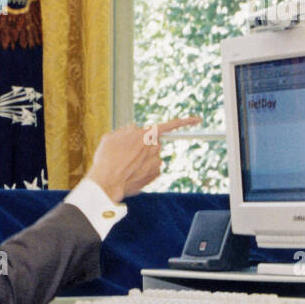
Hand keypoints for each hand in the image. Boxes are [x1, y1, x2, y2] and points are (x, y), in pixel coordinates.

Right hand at [84, 115, 200, 202]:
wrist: (106, 183)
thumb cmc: (106, 159)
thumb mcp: (111, 137)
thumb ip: (126, 130)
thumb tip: (135, 129)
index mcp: (145, 135)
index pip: (169, 126)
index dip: (185, 122)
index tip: (198, 119)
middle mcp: (155, 148)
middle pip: (153, 143)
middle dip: (143, 146)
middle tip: (125, 153)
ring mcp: (157, 162)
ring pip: (151, 156)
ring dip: (141, 159)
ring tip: (124, 165)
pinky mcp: (155, 174)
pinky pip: (151, 168)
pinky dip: (142, 169)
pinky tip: (130, 173)